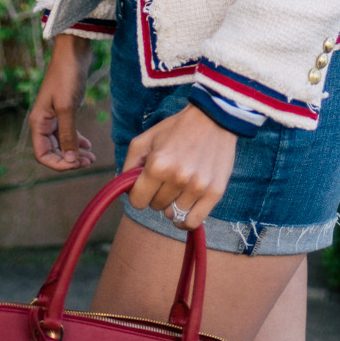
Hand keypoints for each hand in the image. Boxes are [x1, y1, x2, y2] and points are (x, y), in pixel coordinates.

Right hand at [29, 34, 96, 170]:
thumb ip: (68, 135)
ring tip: (91, 157)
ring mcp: (54, 116)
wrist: (74, 51)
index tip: (77, 164)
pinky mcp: (64, 110)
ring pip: (62, 143)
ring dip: (75, 152)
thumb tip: (70, 161)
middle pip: (53, 151)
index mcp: (38, 123)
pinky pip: (67, 132)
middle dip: (70, 160)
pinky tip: (87, 144)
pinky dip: (76, 140)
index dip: (58, 164)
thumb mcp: (67, 108)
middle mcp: (43, 122)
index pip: (43, 155)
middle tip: (89, 162)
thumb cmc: (67, 76)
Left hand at [125, 105, 236, 228]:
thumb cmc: (176, 129)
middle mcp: (177, 177)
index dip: (139, 193)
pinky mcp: (214, 192)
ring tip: (180, 184)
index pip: (137, 202)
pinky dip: (186, 220)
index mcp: (157, 165)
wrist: (213, 118)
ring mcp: (197, 186)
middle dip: (157, 194)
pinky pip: (192, 222)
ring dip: (173, 203)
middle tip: (167, 177)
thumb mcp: (146, 139)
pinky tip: (185, 206)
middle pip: (156, 207)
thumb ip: (129, 166)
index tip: (146, 183)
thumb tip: (125, 191)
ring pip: (173, 214)